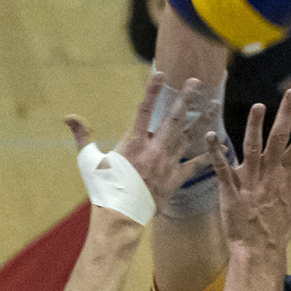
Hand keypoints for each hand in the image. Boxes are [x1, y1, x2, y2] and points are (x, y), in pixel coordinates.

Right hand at [65, 74, 211, 214]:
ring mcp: (167, 164)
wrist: (120, 216)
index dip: (152, 90)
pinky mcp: (176, 179)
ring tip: (215, 104)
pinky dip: (210, 155)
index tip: (161, 73)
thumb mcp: (88, 160)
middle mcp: (153, 149)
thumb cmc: (102, 189)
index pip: (144, 110)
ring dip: (203, 120)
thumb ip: (82, 135)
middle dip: (185, 98)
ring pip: (189, 137)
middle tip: (197, 82)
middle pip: (173, 118)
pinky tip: (222, 145)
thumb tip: (68, 117)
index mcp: (133, 142)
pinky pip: (196, 165)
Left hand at [203, 89, 290, 254]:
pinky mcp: (230, 190)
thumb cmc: (281, 228)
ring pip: (252, 149)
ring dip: (254, 127)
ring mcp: (249, 182)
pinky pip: (222, 169)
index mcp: (287, 176)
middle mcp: (269, 175)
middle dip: (286, 115)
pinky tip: (210, 135)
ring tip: (259, 106)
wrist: (258, 249)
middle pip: (279, 140)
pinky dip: (216, 153)